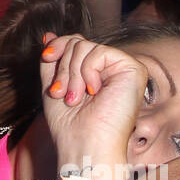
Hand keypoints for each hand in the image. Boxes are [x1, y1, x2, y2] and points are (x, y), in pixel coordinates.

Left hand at [40, 31, 146, 179]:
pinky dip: (88, 72)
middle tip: (63, 94)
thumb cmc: (70, 124)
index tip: (46, 57)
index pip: (75, 41)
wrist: (84, 145)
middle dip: (63, 68)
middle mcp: (111, 67)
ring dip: (72, 74)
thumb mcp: (54, 85)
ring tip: (75, 99)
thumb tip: (48, 34)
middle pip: (78, 41)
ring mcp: (123, 67)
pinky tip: (94, 92)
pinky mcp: (133, 68)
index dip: (58, 47)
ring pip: (85, 46)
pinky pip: (99, 52)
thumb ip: (54, 60)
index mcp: (95, 70)